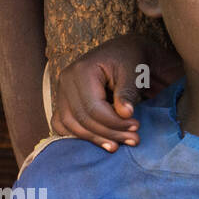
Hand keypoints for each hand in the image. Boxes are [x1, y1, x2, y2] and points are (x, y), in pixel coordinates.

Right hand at [50, 34, 180, 150]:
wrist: (125, 52)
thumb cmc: (131, 60)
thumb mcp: (134, 71)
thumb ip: (128, 92)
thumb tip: (125, 114)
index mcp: (81, 70)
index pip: (93, 107)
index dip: (114, 122)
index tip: (136, 127)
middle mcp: (66, 81)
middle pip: (81, 118)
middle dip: (108, 133)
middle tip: (133, 140)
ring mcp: (62, 92)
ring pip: (70, 124)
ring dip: (94, 139)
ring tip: (117, 145)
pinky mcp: (64, 101)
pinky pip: (62, 123)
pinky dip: (76, 135)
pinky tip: (97, 141)